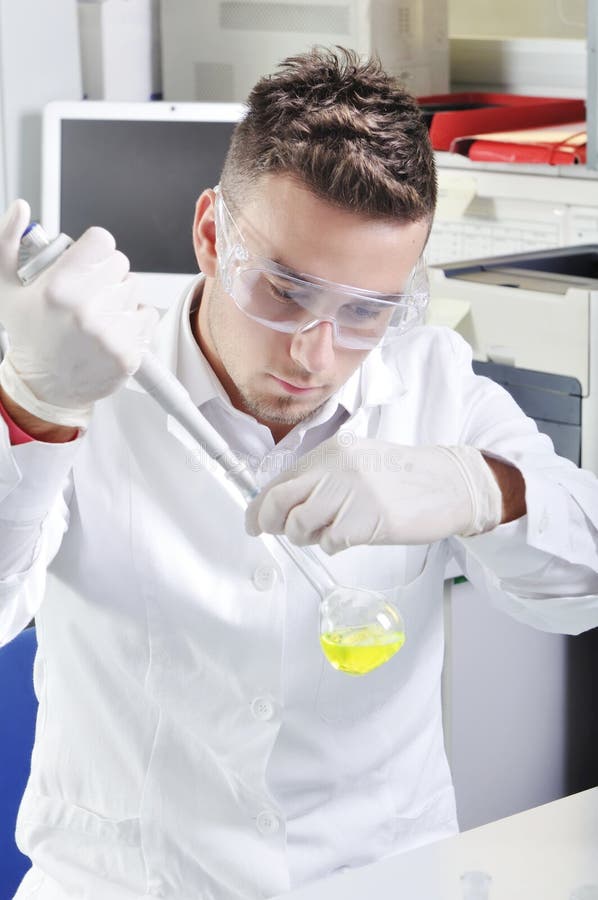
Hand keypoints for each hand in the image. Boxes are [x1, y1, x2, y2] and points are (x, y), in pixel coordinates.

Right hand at [0, 199, 158, 426]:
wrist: (45, 386)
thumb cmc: (29, 335)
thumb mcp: (7, 287)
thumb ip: (7, 242)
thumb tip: (21, 208)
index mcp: (59, 287)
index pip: (103, 241)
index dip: (95, 250)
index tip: (87, 264)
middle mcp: (86, 308)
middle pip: (121, 264)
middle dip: (107, 274)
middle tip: (89, 294)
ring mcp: (110, 333)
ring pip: (135, 290)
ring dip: (121, 298)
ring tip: (97, 315)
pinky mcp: (129, 353)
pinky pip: (147, 316)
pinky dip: (135, 321)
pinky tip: (112, 330)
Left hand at [246, 435, 503, 553]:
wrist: (449, 483)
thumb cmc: (402, 478)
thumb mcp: (357, 464)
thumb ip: (321, 479)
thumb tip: (281, 507)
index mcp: (331, 452)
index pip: (279, 481)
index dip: (259, 507)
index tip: (253, 523)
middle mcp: (336, 467)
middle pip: (280, 501)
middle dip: (270, 522)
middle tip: (276, 533)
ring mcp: (351, 492)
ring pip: (301, 525)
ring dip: (307, 537)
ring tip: (328, 533)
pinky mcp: (367, 519)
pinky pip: (331, 542)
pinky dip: (334, 545)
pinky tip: (352, 536)